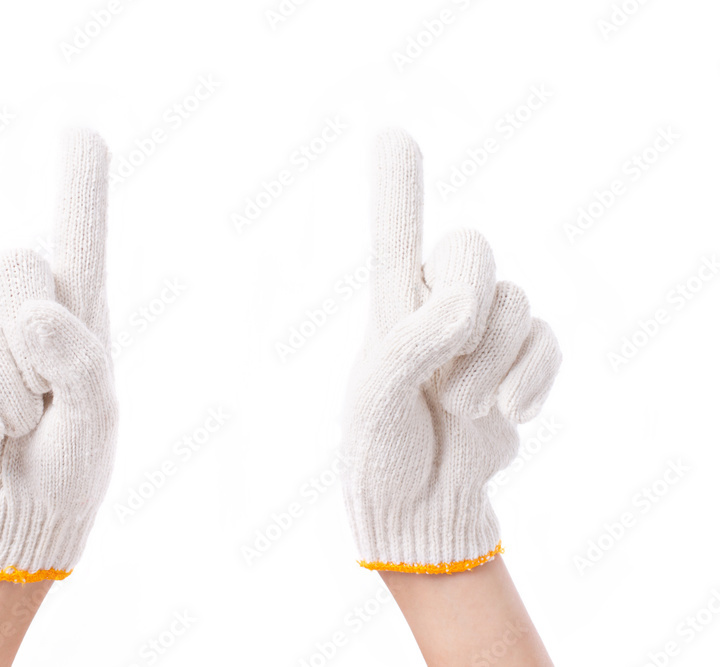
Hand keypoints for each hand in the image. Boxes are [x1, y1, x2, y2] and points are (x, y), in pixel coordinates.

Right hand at [0, 129, 116, 581]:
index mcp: (80, 305)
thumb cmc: (72, 455)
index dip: (78, 182)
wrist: (20, 508)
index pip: (79, 232)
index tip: (79, 128)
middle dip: (33, 349)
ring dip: (5, 405)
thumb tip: (31, 314)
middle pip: (16, 266)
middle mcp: (24, 301)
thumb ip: (80, 363)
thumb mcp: (96, 415)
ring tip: (20, 426)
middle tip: (46, 399)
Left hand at [341, 129, 560, 572]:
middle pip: (471, 248)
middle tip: (439, 373)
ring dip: (489, 365)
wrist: (424, 508)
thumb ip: (414, 342)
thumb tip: (469, 302)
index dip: (397, 187)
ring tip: (456, 408)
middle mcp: (436, 305)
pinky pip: (548, 341)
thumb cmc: (382, 451)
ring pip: (515, 302)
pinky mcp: (522, 361)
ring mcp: (483, 332)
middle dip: (466, 302)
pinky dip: (531, 380)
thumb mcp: (377, 399)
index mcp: (388, 306)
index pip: (394, 234)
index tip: (390, 136)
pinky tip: (508, 414)